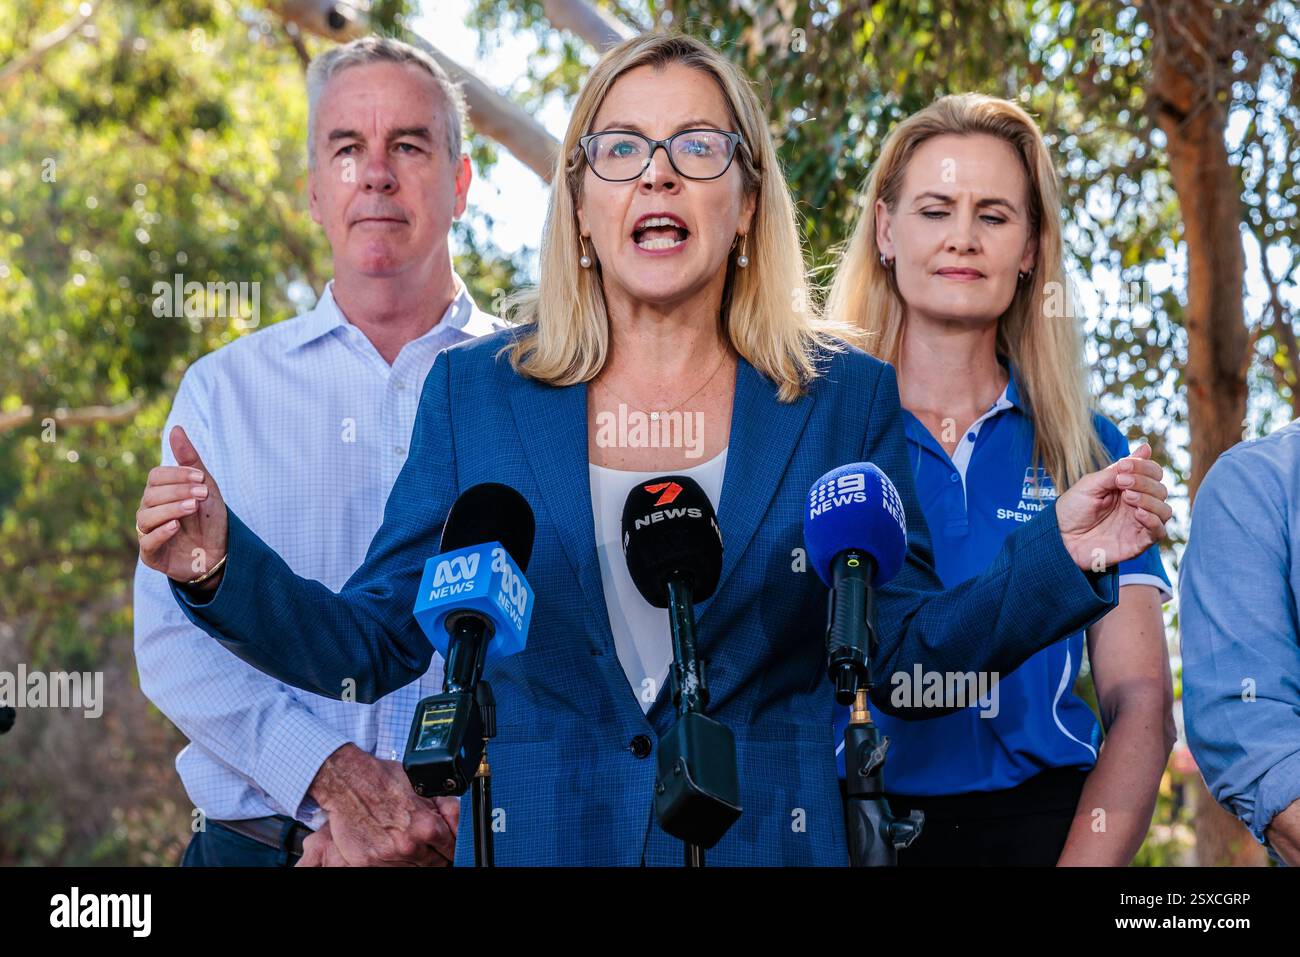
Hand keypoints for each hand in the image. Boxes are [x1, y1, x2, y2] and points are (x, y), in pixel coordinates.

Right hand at [137, 425, 228, 592]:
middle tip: (202, 494)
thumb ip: (190, 459)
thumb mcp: (205, 486)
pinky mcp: (151, 555)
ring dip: (170, 509)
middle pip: (151, 495)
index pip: (155, 477)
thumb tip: (176, 428)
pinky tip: (176, 526)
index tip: (201, 477)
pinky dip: (161, 532)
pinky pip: (147, 542)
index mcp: (159, 493)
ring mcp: (148, 533)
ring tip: (192, 507)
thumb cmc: (209, 518)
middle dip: (178, 492)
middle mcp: (149, 511)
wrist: (221, 552)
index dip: (176, 475)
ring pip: (147, 517)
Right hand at [306, 744, 458, 865]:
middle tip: (423, 840)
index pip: (451, 851)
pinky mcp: (366, 863)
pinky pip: (387, 871)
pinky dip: (391, 861)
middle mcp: (407, 846)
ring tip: (402, 839)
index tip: (445, 845)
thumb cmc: (385, 781)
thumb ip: (449, 810)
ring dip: (412, 858)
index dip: (450, 847)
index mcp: (426, 828)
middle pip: (433, 864)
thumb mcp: (425, 788)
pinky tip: (388, 845)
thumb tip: (461, 827)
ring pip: (412, 868)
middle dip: (433, 854)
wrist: (348, 782)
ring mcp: (386, 857)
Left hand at [1057, 443, 1171, 571]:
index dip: (1144, 467)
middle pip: (1160, 489)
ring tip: (1129, 497)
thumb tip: (1145, 447)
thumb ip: (1117, 469)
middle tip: (1122, 482)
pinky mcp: (1138, 542)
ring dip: (1150, 500)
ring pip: (1164, 510)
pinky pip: (1159, 531)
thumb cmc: (1073, 509)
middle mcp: (1138, 504)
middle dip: (1144, 482)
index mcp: (1128, 487)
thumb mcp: (1091, 484)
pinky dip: (1153, 520)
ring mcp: (1139, 523)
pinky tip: (1138, 513)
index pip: (1153, 473)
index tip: (1123, 467)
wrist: (1059, 537)